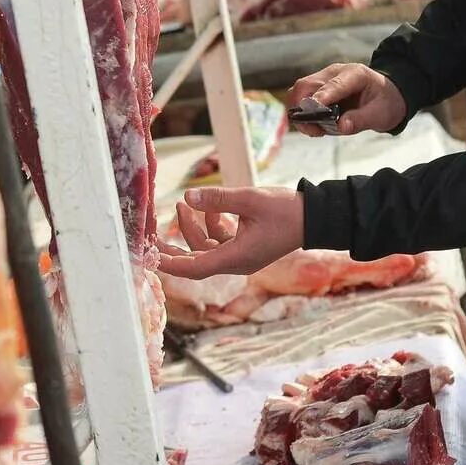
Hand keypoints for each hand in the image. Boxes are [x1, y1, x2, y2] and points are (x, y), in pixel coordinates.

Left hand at [155, 187, 303, 278]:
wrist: (315, 217)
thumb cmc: (286, 211)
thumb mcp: (250, 200)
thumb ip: (218, 198)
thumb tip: (188, 196)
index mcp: (236, 258)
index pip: (194, 268)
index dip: (170, 264)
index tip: (150, 256)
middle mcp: (236, 262)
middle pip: (195, 261)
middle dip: (172, 248)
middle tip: (150, 235)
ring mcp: (241, 255)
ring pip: (206, 247)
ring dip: (193, 227)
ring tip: (183, 203)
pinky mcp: (245, 246)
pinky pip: (219, 241)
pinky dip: (210, 225)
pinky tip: (209, 205)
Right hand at [287, 62, 406, 136]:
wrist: (388, 96)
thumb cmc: (386, 102)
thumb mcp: (382, 114)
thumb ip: (361, 119)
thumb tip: (341, 126)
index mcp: (355, 74)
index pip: (332, 85)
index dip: (319, 99)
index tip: (310, 114)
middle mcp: (335, 73)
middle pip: (306, 85)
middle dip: (302, 108)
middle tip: (312, 130)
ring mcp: (324, 79)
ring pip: (299, 91)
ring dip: (299, 112)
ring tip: (314, 130)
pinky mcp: (318, 89)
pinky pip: (302, 99)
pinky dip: (303, 114)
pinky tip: (316, 126)